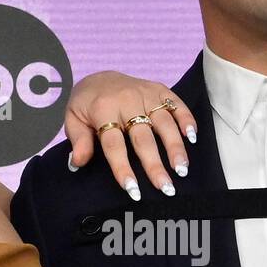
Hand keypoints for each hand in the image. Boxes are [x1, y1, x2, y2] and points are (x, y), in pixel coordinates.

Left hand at [63, 71, 196, 198]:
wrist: (100, 77)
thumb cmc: (87, 105)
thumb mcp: (73, 119)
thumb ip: (78, 141)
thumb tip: (77, 163)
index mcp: (103, 109)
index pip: (114, 144)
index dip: (123, 168)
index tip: (133, 190)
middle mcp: (126, 100)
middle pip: (143, 137)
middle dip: (155, 164)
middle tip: (166, 187)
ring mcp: (145, 94)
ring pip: (164, 122)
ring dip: (175, 147)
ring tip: (182, 169)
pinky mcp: (159, 89)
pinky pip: (176, 103)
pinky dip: (187, 118)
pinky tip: (193, 138)